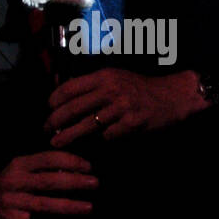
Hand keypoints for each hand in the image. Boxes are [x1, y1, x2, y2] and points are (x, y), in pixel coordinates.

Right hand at [0, 151, 97, 218]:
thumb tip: (76, 169)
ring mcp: (11, 200)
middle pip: (49, 181)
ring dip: (67, 206)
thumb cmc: (11, 183)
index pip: (48, 158)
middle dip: (74, 182)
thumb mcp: (22, 169)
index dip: (70, 161)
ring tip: (88, 208)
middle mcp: (15, 181)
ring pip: (43, 204)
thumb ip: (44, 167)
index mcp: (20, 164)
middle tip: (95, 183)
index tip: (89, 166)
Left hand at [46, 69, 204, 147]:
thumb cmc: (140, 88)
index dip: (54, 100)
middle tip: (45, 129)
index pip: (71, 88)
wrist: (173, 96)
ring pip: (87, 125)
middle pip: (74, 108)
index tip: (48, 110)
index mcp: (104, 76)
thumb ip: (93, 85)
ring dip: (69, 136)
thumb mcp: (116, 77)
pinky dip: (103, 139)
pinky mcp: (131, 124)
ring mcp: (122, 107)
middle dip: (55, 121)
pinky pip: (108, 136)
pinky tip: (101, 140)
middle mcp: (111, 90)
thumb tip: (64, 93)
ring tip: (56, 142)